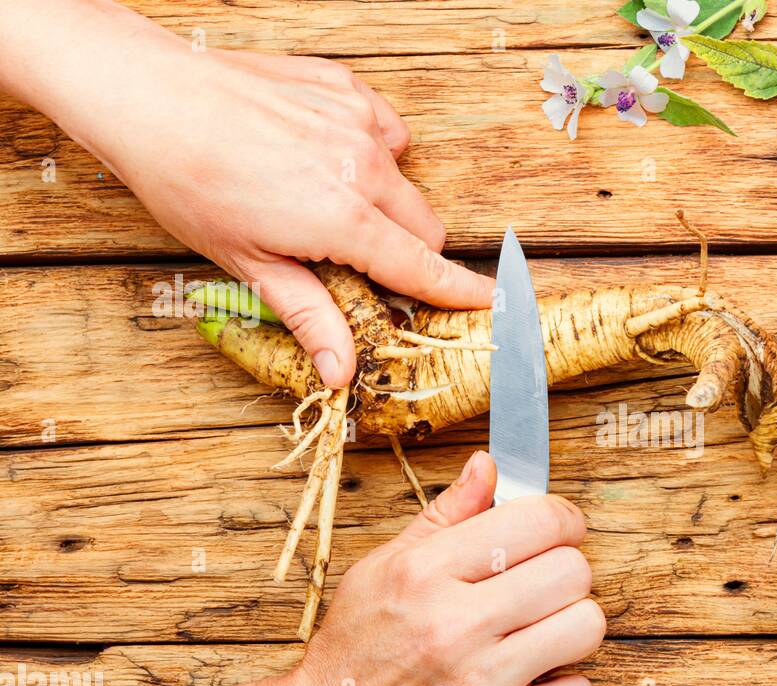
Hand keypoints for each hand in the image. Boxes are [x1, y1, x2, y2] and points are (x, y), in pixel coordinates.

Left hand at [0, 0, 493, 386]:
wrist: (150, 96)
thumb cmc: (189, 180)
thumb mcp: (249, 263)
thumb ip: (310, 316)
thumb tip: (343, 372)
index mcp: (343, 219)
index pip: (423, 267)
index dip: (461, 292)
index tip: (494, 305)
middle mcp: (363, 167)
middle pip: (425, 227)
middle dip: (405, 251)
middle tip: (356, 259)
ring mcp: (358, 122)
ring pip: (405, 181)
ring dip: (383, 202)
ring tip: (321, 199)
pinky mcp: (347, 89)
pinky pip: (385, 131)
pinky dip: (367, 151)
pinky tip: (320, 154)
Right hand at [281, 452, 604, 685]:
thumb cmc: (354, 655)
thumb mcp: (381, 570)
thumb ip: (444, 516)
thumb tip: (488, 466)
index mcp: (425, 572)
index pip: (539, 520)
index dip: (564, 522)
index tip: (559, 534)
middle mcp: (455, 623)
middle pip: (573, 571)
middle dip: (566, 576)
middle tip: (542, 592)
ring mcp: (480, 683)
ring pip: (586, 626)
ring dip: (572, 630)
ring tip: (540, 637)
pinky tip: (532, 685)